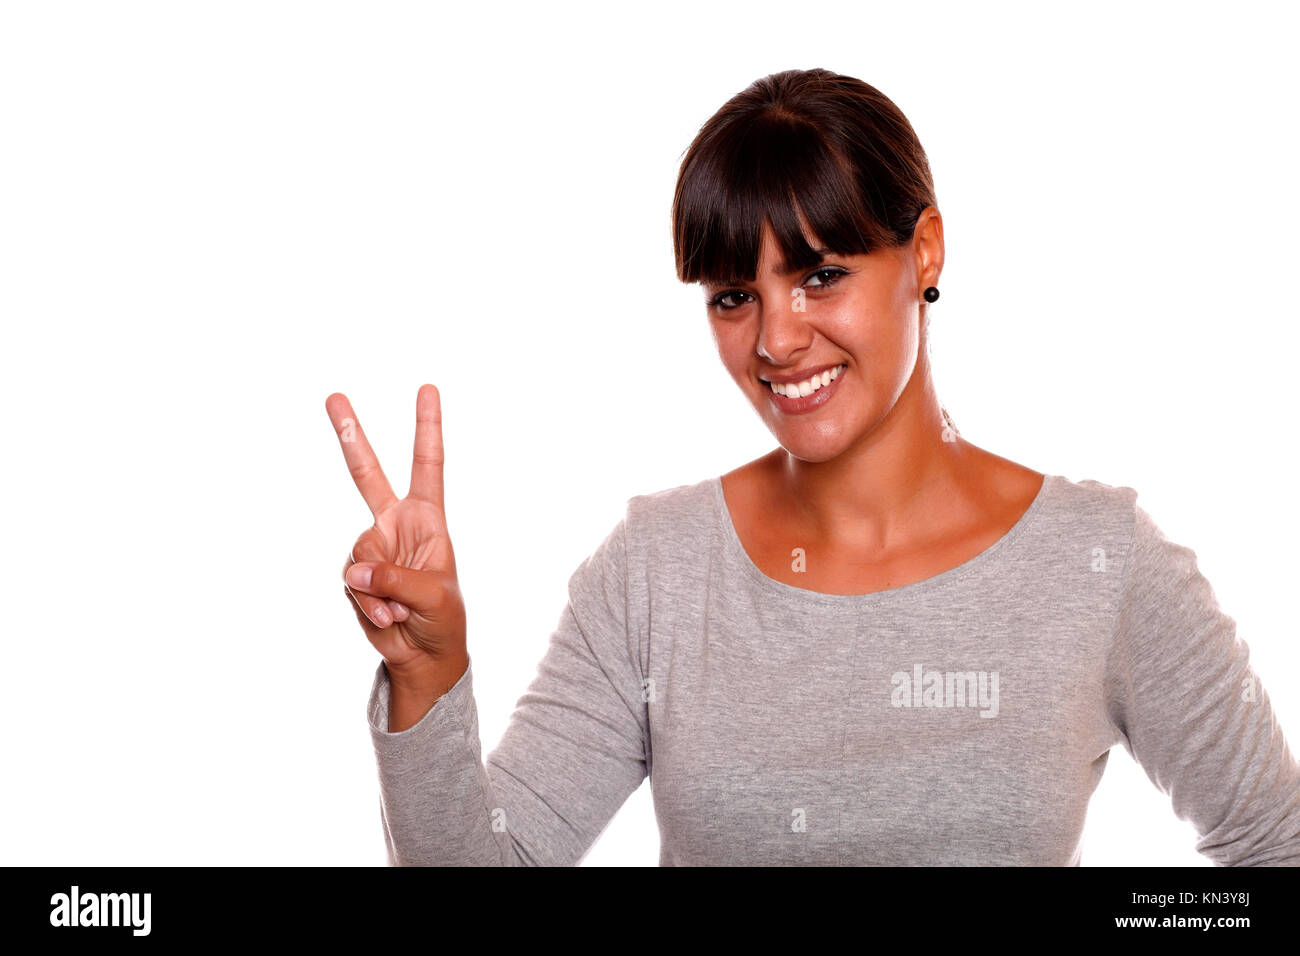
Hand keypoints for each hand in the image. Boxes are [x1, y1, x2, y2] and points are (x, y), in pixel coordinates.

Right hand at [325, 385, 466, 674]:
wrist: (423, 654)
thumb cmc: (443, 618)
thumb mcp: (434, 596)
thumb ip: (397, 579)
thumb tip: (356, 570)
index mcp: (427, 519)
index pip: (428, 465)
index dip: (427, 428)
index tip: (428, 388)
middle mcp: (396, 525)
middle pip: (367, 474)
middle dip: (351, 434)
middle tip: (333, 396)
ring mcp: (372, 549)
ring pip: (358, 555)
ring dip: (378, 589)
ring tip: (401, 608)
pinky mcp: (355, 575)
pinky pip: (351, 583)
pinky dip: (368, 605)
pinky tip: (387, 616)